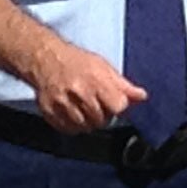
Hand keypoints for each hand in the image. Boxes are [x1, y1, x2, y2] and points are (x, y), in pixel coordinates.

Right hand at [25, 33, 140, 132]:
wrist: (45, 58)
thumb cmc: (76, 61)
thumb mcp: (103, 67)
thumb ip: (123, 85)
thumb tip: (141, 96)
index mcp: (95, 80)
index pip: (118, 106)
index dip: (118, 106)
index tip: (114, 103)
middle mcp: (78, 93)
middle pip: (101, 120)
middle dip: (103, 115)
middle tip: (96, 104)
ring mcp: (62, 103)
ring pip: (84, 127)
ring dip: (87, 121)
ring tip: (83, 107)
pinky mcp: (49, 111)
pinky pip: (67, 129)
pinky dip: (72, 125)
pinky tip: (72, 112)